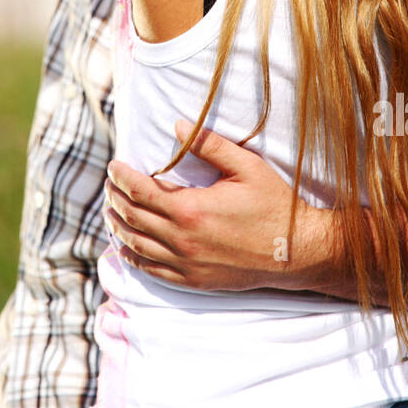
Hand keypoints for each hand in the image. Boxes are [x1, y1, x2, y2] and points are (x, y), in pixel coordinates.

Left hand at [103, 119, 321, 291]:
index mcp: (191, 209)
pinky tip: (127, 247)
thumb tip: (177, 126)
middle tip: (110, 184)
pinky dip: (134, 258)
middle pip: (134, 216)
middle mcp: (183, 240)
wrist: (298, 251)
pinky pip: (153, 271)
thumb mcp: (246, 166)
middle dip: (117, 197)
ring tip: (111, 211)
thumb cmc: (275, 205)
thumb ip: (209, 145)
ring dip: (119, 226)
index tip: (114, 165)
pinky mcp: (195, 281)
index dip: (122, 177)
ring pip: (138, 245)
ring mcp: (187, 264)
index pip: (141, 191)